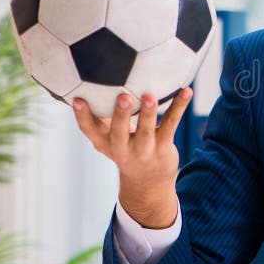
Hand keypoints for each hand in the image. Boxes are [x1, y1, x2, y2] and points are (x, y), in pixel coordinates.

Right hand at [73, 88, 191, 227]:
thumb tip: (94, 82)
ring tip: (150, 97)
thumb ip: (102, 118)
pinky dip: (179, 106)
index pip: (90, 130)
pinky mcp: (164, 147)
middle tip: (123, 97)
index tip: (77, 99)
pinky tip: (186, 91)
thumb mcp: (109, 139)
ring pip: (146, 131)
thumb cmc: (126, 148)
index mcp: (105, 143)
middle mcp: (123, 149)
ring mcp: (144, 149)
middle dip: (121, 115)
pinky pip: (171, 123)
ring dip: (148, 113)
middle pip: (119, 133)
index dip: (82, 116)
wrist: (148, 181)